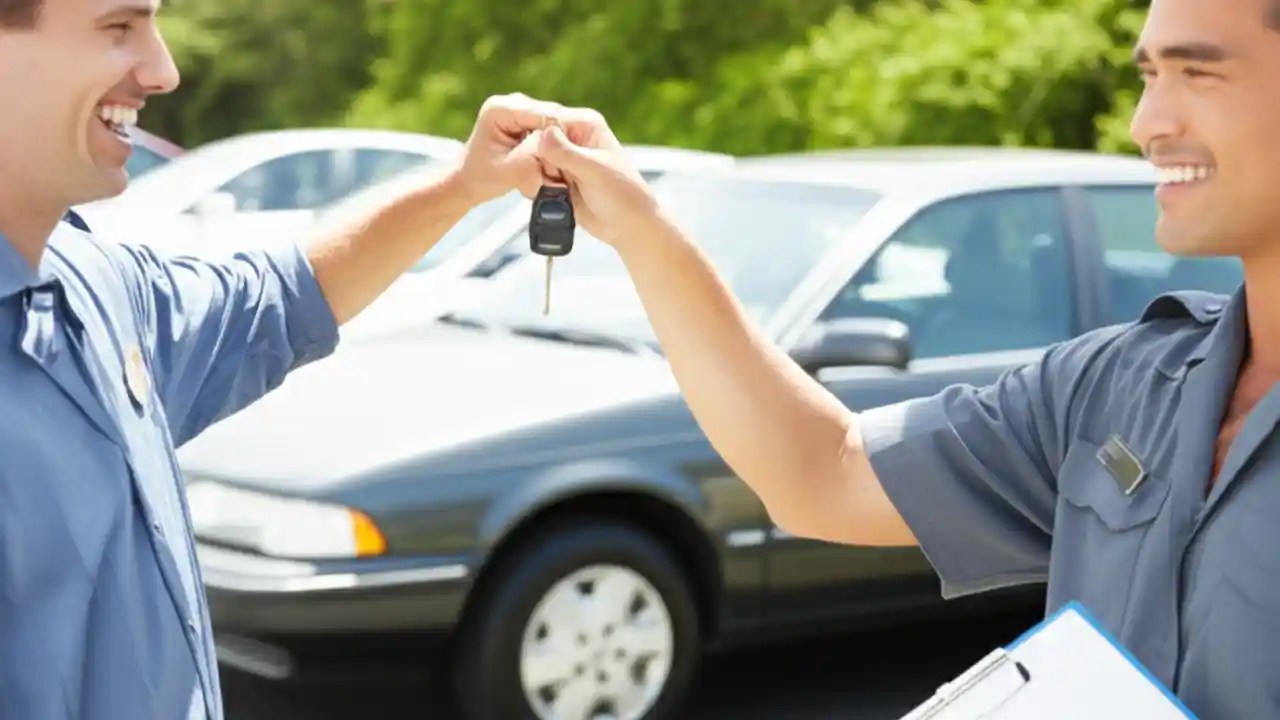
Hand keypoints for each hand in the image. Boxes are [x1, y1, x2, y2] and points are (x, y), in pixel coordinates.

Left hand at [452, 93, 568, 204]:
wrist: (468, 180)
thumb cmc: (482, 178)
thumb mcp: (509, 172)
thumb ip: (533, 156)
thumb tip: (560, 146)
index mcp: (501, 108)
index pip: (545, 115)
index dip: (563, 136)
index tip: (574, 158)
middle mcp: (512, 102)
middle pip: (554, 115)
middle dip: (564, 140)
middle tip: (571, 165)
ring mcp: (521, 108)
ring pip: (556, 122)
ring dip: (562, 143)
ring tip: (563, 165)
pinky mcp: (527, 118)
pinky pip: (551, 128)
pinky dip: (556, 144)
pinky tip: (556, 160)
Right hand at [532, 107, 662, 248]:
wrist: (628, 226)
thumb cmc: (624, 195)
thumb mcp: (595, 170)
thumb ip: (567, 152)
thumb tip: (542, 135)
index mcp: (584, 124)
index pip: (543, 117)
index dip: (531, 133)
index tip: (529, 153)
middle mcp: (570, 138)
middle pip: (531, 140)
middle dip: (537, 163)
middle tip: (556, 179)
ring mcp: (560, 159)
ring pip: (528, 161)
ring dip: (537, 178)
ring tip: (560, 189)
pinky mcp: (554, 179)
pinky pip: (530, 178)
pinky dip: (537, 189)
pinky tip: (557, 196)